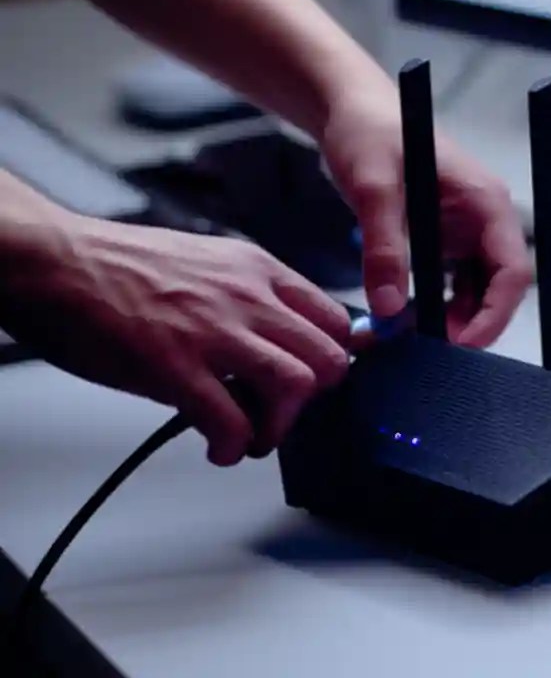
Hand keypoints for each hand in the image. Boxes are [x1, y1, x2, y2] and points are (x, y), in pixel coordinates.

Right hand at [0, 214, 350, 465]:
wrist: (55, 262)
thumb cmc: (120, 265)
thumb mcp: (209, 262)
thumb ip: (250, 295)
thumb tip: (279, 337)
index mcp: (257, 270)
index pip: (336, 319)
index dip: (333, 359)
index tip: (319, 382)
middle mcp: (246, 297)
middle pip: (328, 358)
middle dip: (314, 398)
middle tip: (283, 411)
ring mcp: (213, 332)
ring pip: (295, 387)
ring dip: (280, 427)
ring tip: (254, 436)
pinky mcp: (175, 367)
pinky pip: (231, 421)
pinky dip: (234, 446)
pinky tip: (219, 447)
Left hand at [320, 84, 531, 345]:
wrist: (350, 108)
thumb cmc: (369, 131)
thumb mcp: (373, 186)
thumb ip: (383, 247)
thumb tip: (387, 308)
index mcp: (486, 203)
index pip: (513, 271)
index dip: (494, 314)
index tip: (460, 344)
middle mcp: (484, 222)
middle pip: (497, 291)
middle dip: (466, 325)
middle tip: (423, 350)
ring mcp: (465, 233)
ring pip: (472, 294)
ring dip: (445, 321)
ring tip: (403, 338)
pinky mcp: (442, 242)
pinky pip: (446, 286)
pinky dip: (427, 307)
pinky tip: (398, 319)